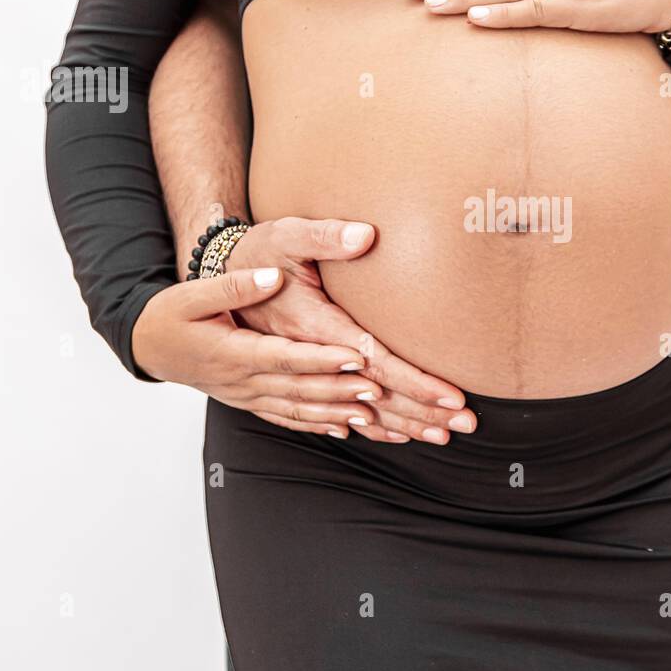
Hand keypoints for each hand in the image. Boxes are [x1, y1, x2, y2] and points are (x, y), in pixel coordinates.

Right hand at [132, 266, 381, 438]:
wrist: (148, 346)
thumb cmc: (172, 316)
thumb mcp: (192, 294)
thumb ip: (233, 287)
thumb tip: (271, 277)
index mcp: (231, 352)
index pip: (284, 357)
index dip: (320, 359)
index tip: (355, 356)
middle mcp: (242, 381)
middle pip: (298, 388)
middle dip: (340, 392)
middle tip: (377, 390)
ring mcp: (246, 396)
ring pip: (296, 409)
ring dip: (335, 414)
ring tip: (370, 415)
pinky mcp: (249, 402)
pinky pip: (286, 419)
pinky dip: (315, 425)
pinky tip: (343, 430)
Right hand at [226, 217, 476, 445]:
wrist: (207, 286)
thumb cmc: (254, 254)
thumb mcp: (285, 235)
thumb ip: (324, 236)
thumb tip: (365, 236)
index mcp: (308, 327)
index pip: (372, 361)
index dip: (412, 381)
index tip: (450, 395)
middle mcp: (303, 363)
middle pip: (370, 397)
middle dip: (419, 412)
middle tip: (464, 422)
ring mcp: (294, 381)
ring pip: (351, 413)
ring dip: (397, 426)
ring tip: (439, 435)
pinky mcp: (286, 386)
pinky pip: (327, 416)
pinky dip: (359, 427)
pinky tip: (386, 435)